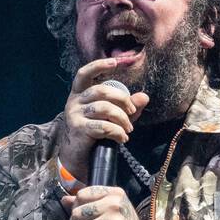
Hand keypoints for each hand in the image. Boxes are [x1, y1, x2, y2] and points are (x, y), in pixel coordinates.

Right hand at [57, 57, 149, 181]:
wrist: (78, 156)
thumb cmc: (94, 131)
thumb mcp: (112, 116)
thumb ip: (127, 106)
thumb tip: (145, 97)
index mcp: (80, 93)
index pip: (84, 73)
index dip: (99, 66)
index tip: (116, 62)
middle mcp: (74, 101)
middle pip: (102, 90)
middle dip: (123, 100)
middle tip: (132, 112)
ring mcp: (75, 115)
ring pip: (104, 108)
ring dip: (122, 119)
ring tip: (128, 129)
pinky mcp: (79, 129)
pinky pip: (103, 126)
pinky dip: (117, 132)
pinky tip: (122, 138)